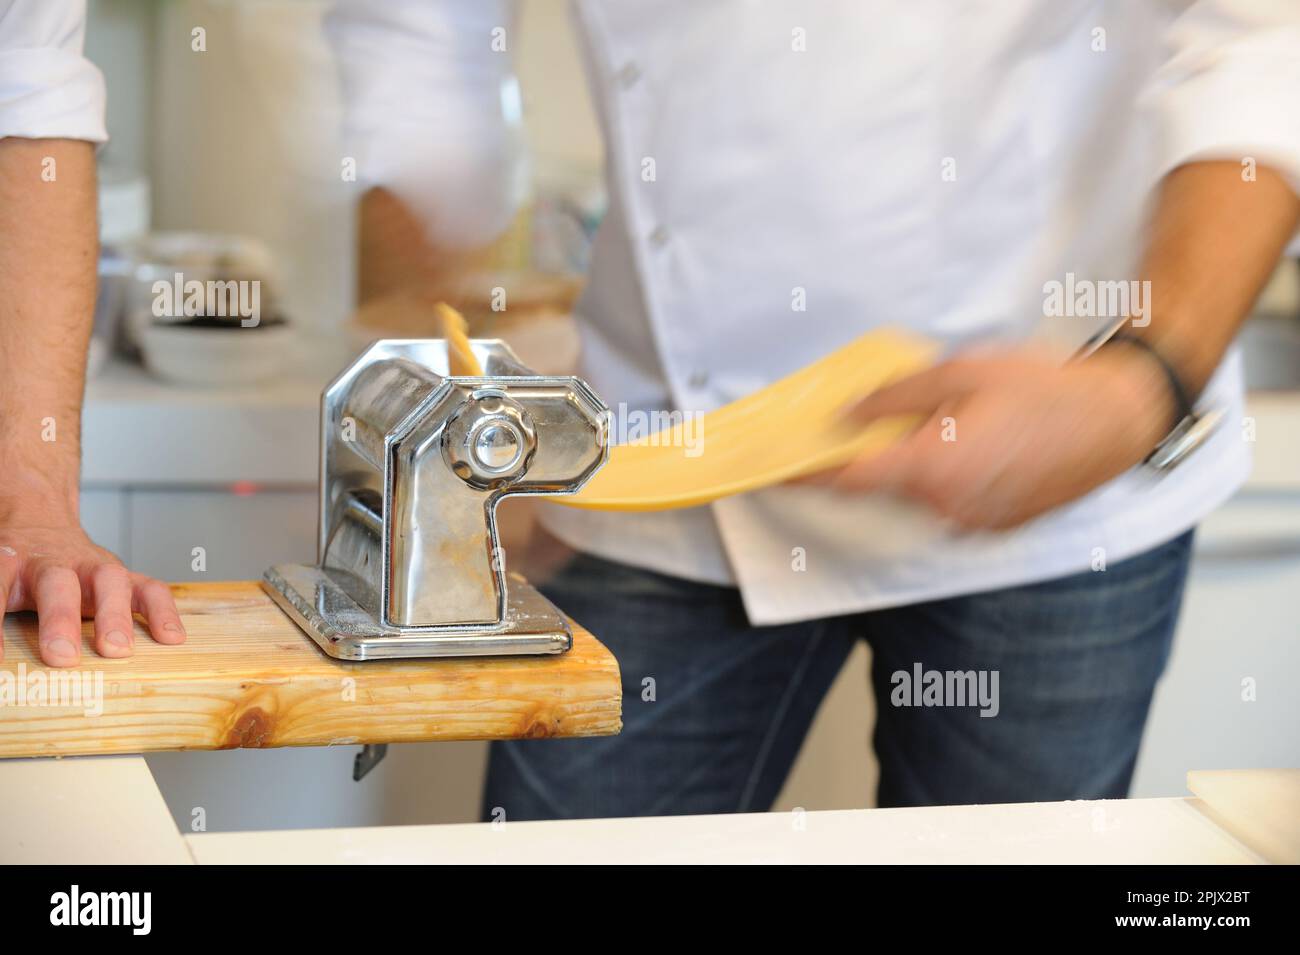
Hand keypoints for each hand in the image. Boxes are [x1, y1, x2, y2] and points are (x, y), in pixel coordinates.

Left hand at [0, 513, 185, 667]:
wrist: (38, 523)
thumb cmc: (12, 567)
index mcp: (8, 560)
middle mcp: (52, 561)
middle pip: (58, 582)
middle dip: (61, 620)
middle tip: (61, 657)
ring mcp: (93, 566)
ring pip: (109, 580)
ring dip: (114, 615)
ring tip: (116, 650)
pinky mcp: (123, 576)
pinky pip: (149, 588)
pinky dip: (162, 612)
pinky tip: (171, 639)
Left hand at [811, 345, 1174, 529]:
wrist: (1118, 420)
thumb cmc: (1043, 389)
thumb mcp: (960, 372)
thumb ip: (895, 398)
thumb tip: (848, 417)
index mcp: (933, 467)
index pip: (848, 479)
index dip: (804, 476)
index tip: (770, 472)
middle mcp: (947, 506)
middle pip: (882, 487)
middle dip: (867, 458)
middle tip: (861, 424)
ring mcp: (972, 522)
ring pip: (917, 495)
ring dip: (912, 465)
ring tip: (944, 422)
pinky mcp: (993, 526)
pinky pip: (949, 503)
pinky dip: (943, 478)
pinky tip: (971, 443)